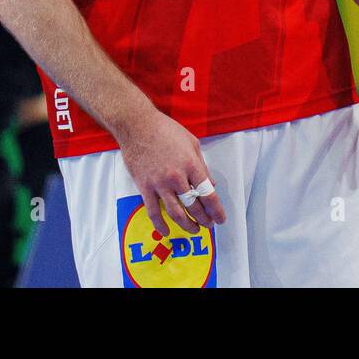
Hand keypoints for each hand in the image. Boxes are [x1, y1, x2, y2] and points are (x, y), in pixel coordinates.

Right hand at [116, 107, 226, 236]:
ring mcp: (159, 184)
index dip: (216, 209)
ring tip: (194, 230)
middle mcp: (177, 177)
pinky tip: (167, 231)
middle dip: (204, 219)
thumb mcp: (192, 143)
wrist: (138, 126)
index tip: (220, 218)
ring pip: (175, 212)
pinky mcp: (144, 187)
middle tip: (209, 225)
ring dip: (186, 224)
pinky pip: (153, 211)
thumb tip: (210, 184)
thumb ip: (202, 165)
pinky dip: (160, 224)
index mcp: (191, 165)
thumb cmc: (166, 130)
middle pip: (193, 206)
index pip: (207, 193)